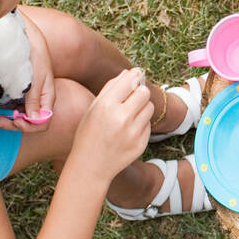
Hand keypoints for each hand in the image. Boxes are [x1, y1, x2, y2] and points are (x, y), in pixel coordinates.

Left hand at [0, 11, 56, 133]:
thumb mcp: (38, 74)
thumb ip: (35, 97)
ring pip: (18, 118)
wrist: (25, 35)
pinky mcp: (15, 92)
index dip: (29, 126)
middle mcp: (37, 100)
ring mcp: (26, 97)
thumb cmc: (36, 52)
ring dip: (5, 122)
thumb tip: (34, 119)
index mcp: (46, 97)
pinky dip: (0, 114)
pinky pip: (9, 109)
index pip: (42, 122)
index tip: (15, 120)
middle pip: (28, 123)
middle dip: (13, 125)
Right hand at [71, 68, 152, 182]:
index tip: (136, 74)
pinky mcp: (141, 144)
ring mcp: (133, 133)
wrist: (91, 166)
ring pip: (150, 108)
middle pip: (144, 93)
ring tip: (129, 114)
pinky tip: (128, 130)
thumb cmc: (88, 134)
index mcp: (105, 106)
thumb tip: (128, 72)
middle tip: (133, 96)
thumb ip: (110, 89)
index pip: (130, 81)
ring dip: (142, 107)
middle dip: (140, 92)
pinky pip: (148, 125)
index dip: (135, 76)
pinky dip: (141, 124)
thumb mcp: (92, 109)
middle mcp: (121, 118)